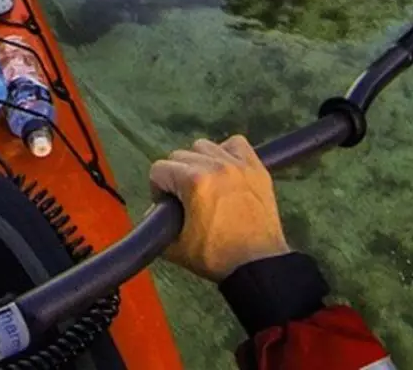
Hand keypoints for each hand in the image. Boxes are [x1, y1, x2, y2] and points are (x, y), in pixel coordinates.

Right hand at [149, 135, 289, 281]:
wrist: (259, 267)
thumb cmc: (219, 258)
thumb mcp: (176, 247)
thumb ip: (155, 225)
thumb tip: (153, 211)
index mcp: (194, 182)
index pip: (159, 169)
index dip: (158, 190)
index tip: (168, 206)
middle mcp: (215, 166)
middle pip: (179, 156)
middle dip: (177, 178)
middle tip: (186, 200)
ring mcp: (238, 165)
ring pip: (204, 147)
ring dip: (200, 163)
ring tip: (206, 186)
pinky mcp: (256, 169)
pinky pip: (236, 144)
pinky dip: (227, 153)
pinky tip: (225, 171)